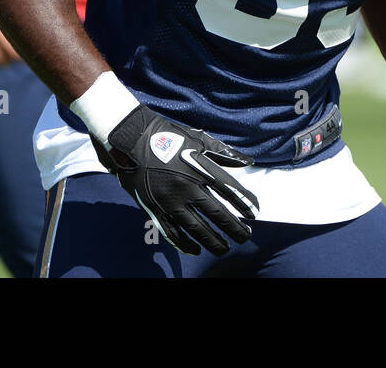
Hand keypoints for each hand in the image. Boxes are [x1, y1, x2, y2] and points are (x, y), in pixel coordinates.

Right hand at [95, 105, 259, 255]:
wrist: (130, 139)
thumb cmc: (167, 136)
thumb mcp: (198, 139)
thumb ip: (223, 153)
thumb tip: (248, 161)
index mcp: (201, 169)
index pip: (231, 192)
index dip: (246, 204)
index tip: (255, 214)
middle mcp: (188, 188)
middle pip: (218, 215)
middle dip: (234, 229)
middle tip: (245, 237)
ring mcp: (171, 201)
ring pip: (197, 229)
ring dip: (214, 241)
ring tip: (225, 248)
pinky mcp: (155, 209)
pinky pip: (173, 233)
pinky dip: (185, 244)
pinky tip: (196, 249)